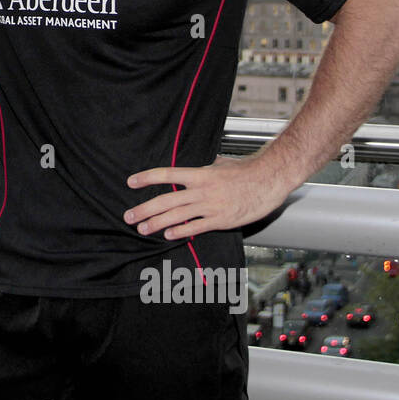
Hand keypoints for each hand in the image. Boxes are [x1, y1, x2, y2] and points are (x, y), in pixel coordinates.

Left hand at [123, 155, 295, 240]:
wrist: (269, 180)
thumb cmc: (246, 170)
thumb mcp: (220, 164)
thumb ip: (204, 169)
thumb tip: (194, 168)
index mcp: (200, 174)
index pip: (167, 174)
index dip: (147, 178)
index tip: (131, 182)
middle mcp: (202, 190)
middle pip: (166, 200)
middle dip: (145, 209)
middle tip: (129, 216)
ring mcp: (210, 206)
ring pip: (177, 216)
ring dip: (157, 223)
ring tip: (142, 228)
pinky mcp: (221, 220)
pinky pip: (196, 227)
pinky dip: (180, 231)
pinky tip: (167, 235)